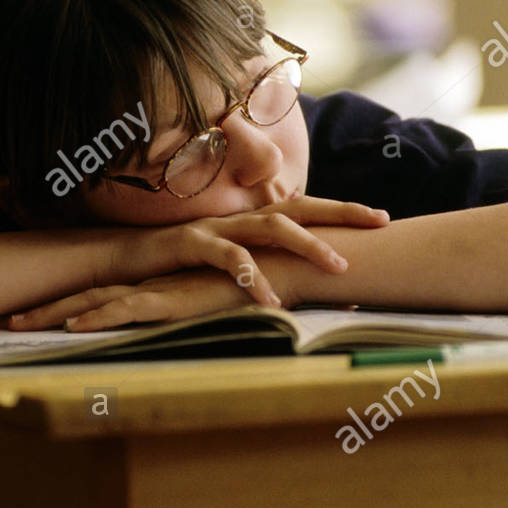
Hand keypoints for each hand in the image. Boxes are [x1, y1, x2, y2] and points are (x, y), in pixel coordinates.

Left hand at [1, 260, 293, 332]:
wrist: (282, 264)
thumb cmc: (252, 281)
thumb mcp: (214, 296)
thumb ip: (197, 301)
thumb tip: (184, 314)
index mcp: (154, 282)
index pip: (100, 290)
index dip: (65, 302)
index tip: (31, 314)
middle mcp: (147, 283)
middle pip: (84, 293)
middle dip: (42, 309)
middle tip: (3, 322)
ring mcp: (156, 289)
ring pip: (93, 301)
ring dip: (53, 314)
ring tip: (14, 326)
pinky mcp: (173, 298)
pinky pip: (128, 309)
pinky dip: (98, 317)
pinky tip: (72, 329)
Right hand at [101, 197, 389, 306]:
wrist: (125, 259)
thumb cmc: (181, 266)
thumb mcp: (230, 263)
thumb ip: (264, 263)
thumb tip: (306, 282)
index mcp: (252, 221)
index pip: (306, 207)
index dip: (343, 209)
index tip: (383, 218)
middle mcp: (240, 218)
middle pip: (299, 207)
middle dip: (342, 213)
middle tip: (381, 222)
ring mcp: (217, 227)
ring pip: (271, 227)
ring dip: (309, 246)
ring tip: (339, 268)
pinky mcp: (192, 244)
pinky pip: (228, 259)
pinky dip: (252, 278)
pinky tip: (272, 300)